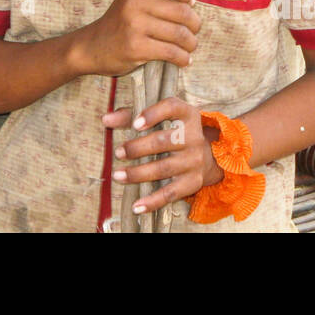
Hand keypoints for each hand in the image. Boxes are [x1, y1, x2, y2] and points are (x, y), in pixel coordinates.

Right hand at [75, 0, 202, 77]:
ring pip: (180, 34)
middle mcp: (134, 2)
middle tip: (192, 31)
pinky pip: (172, 52)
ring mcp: (134, 25)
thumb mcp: (139, 0)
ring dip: (191, 44)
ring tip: (188, 47)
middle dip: (195, 25)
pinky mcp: (136, 47)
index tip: (189, 5)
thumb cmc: (121, 22)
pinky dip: (183, 58)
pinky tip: (182, 59)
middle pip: (182, 11)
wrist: (92, 46)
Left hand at [103, 98, 222, 213]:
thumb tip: (106, 119)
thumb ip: (130, 116)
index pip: (172, 108)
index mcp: (186, 114)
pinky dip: (152, 201)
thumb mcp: (159, 117)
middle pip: (163, 141)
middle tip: (118, 153)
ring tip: (118, 175)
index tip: (135, 124)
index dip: (153, 115)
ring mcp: (194, 161)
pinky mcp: (193, 182)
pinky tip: (136, 206)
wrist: (208, 155)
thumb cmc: (173, 130)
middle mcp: (193, 136)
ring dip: (138, 173)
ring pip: (163, 169)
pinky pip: (170, 193)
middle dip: (138, 148)